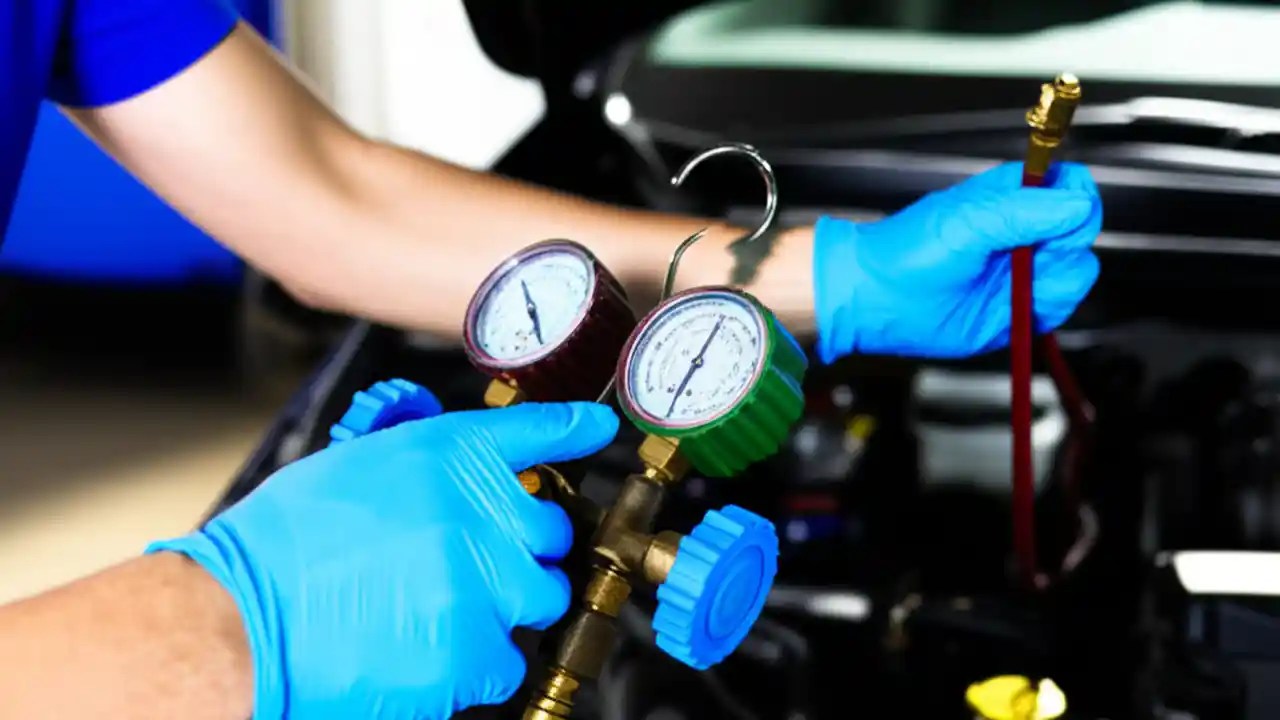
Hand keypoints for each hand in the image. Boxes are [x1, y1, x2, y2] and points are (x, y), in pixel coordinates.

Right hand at [147, 402, 618, 718]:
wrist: (241, 618)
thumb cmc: (282, 544)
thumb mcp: (354, 463)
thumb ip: (416, 454)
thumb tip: (444, 449)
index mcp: (447, 456)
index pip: (536, 431)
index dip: (574, 430)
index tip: (597, 431)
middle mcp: (480, 513)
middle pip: (551, 534)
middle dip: (522, 549)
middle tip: (477, 565)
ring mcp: (483, 585)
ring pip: (539, 600)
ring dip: (506, 608)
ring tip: (445, 613)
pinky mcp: (473, 653)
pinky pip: (508, 662)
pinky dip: (480, 664)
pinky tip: (432, 652)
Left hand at [813, 161, 1101, 361]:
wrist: (876, 300)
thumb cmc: (908, 251)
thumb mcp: (968, 221)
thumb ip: (1025, 211)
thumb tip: (1078, 205)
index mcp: (1014, 197)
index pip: (1074, 188)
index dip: (1076, 203)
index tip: (1056, 219)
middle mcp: (1025, 232)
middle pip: (1083, 233)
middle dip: (1064, 248)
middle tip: (1028, 257)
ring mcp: (1024, 271)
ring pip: (1077, 273)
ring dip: (1054, 282)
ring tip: (1014, 284)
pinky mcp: (1019, 309)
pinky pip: (1058, 309)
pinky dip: (1045, 309)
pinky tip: (1012, 306)